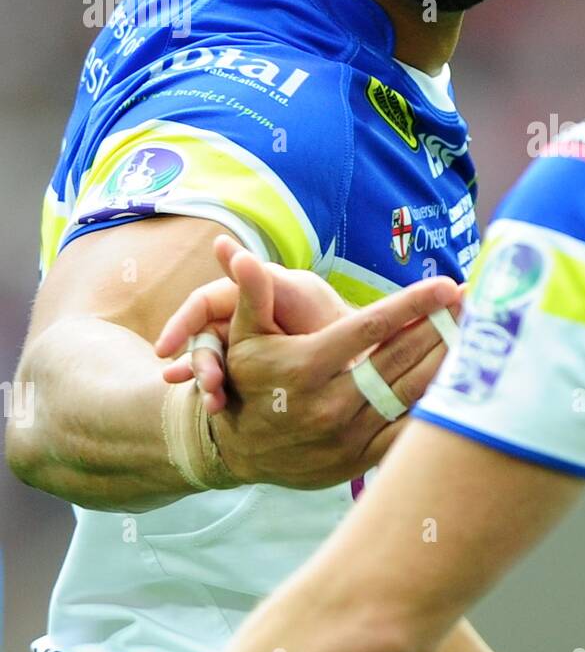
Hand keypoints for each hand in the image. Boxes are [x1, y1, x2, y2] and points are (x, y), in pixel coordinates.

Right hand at [154, 235, 463, 488]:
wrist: (240, 453)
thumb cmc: (250, 381)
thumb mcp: (243, 338)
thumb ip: (253, 295)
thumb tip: (241, 254)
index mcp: (306, 367)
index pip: (371, 328)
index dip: (412, 304)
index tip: (448, 285)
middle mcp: (329, 403)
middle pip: (400, 358)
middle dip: (440, 328)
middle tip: (473, 303)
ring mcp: (347, 436)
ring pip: (410, 394)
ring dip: (445, 363)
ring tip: (474, 335)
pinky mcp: (360, 460)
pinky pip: (407, 431)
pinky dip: (434, 407)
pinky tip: (459, 385)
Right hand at [156, 237, 351, 412]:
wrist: (354, 354)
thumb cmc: (326, 317)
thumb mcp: (292, 298)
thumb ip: (260, 282)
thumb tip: (222, 244)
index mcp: (249, 293)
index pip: (203, 303)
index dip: (182, 323)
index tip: (163, 348)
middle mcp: (242, 315)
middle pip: (206, 337)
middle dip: (199, 362)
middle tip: (204, 384)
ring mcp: (244, 344)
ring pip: (214, 361)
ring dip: (207, 380)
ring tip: (212, 402)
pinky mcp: (251, 371)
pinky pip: (227, 380)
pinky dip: (219, 393)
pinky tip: (217, 408)